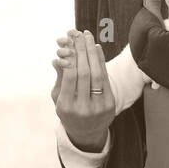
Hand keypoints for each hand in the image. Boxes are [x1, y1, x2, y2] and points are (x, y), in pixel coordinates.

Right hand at [51, 29, 115, 151]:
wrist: (87, 132)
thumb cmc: (68, 111)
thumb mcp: (58, 98)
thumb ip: (59, 79)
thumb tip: (57, 59)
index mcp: (66, 107)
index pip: (70, 77)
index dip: (70, 58)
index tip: (68, 43)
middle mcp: (83, 108)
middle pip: (84, 73)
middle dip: (81, 51)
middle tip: (78, 34)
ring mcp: (99, 107)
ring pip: (97, 74)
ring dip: (92, 53)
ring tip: (87, 37)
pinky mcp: (110, 105)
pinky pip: (106, 79)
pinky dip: (101, 62)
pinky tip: (96, 49)